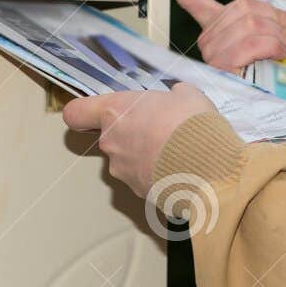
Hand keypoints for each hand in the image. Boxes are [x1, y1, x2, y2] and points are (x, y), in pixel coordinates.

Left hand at [62, 82, 216, 196]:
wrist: (209, 167)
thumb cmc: (192, 125)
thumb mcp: (187, 94)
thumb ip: (172, 95)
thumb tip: (176, 97)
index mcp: (116, 112)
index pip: (76, 113)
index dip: (84, 112)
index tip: (95, 113)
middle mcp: (112, 143)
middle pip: (111, 137)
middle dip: (133, 133)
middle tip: (161, 128)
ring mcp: (123, 171)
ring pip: (128, 159)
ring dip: (147, 155)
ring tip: (178, 150)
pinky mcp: (139, 192)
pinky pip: (145, 178)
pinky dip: (159, 173)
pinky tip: (182, 167)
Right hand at [146, 0, 285, 73]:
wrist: (250, 118)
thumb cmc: (259, 83)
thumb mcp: (264, 48)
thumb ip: (272, 30)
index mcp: (214, 29)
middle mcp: (208, 38)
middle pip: (244, 8)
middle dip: (278, 18)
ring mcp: (212, 51)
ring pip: (252, 24)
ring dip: (280, 33)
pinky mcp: (221, 65)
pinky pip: (252, 43)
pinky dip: (273, 45)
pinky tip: (281, 54)